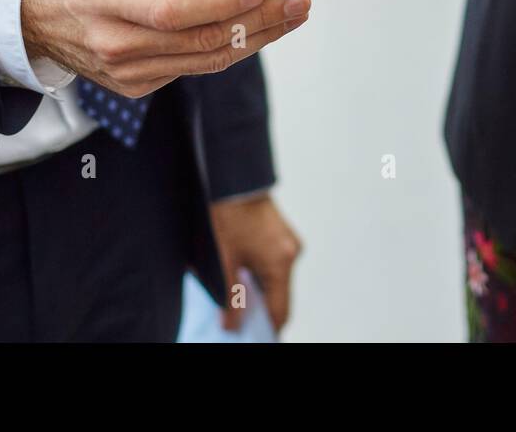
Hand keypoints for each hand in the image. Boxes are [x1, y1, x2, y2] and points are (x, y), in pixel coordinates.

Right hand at [21, 0, 309, 97]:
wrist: (26, 20)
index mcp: (101, 3)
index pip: (169, 10)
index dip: (215, 2)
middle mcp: (116, 46)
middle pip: (198, 39)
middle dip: (257, 21)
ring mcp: (128, 72)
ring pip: (204, 60)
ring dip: (255, 37)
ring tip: (295, 12)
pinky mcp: (138, 84)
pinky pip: (194, 68)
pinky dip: (231, 48)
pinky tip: (263, 27)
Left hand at [211, 194, 301, 332]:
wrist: (233, 177)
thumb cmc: (228, 214)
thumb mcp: (224, 260)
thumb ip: (230, 297)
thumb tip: (231, 326)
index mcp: (281, 263)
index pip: (281, 311)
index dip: (268, 329)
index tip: (254, 336)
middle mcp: (291, 253)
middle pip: (280, 295)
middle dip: (261, 308)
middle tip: (238, 318)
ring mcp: (289, 242)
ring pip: (276, 279)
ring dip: (259, 289)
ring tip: (235, 293)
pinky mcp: (282, 234)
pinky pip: (275, 263)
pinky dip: (261, 273)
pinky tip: (241, 271)